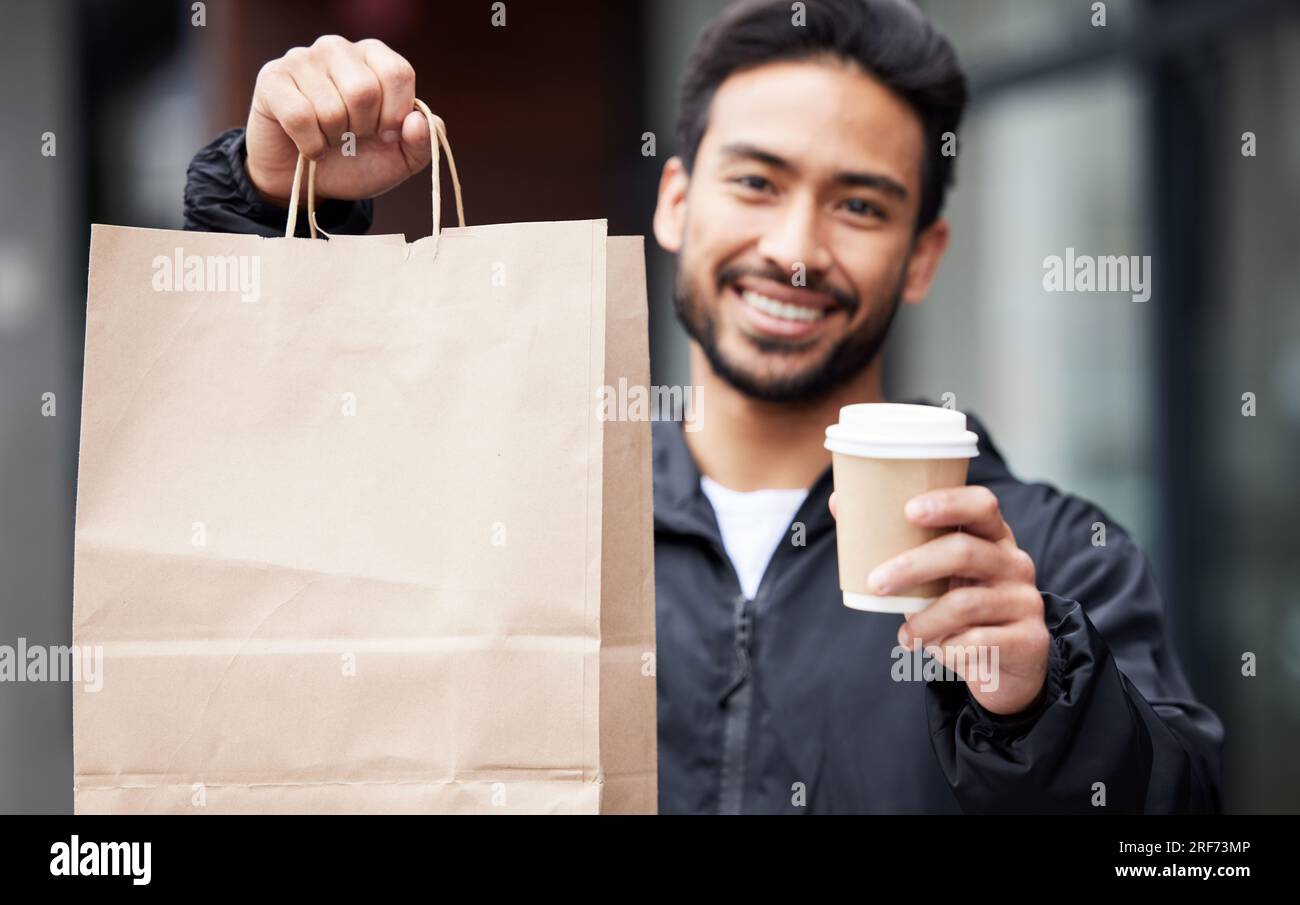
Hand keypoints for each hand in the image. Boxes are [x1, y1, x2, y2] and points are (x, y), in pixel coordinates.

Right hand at [245, 35, 431, 204]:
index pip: (398, 72)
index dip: (395, 115)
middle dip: (362, 129)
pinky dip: (310, 145)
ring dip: (333, 139)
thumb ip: (422, 142)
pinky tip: (308, 145)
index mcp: (373, 57)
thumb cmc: (355, 161)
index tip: (386, 135)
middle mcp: (338, 49)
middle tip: (352, 137)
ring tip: (328, 139)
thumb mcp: (400, 158)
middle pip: (364, 90)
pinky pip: (300, 117)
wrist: (307, 182)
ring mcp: (302, 59)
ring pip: (331, 108)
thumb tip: (417, 122)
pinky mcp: (272, 79)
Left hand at [829, 486, 1048, 716]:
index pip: (981, 505)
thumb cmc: (957, 605)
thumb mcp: (934, 574)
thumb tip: (839, 502)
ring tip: (905, 635)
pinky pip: (978, 642)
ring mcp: (1025, 600)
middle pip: (964, 551)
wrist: (1006, 664)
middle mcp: (1014, 562)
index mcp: (992, 536)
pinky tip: (937, 652)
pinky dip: (947, 649)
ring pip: (965, 603)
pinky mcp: (1028, 639)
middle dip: (913, 566)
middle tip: (876, 583)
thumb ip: (896, 544)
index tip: (909, 510)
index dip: (948, 503)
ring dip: (924, 621)